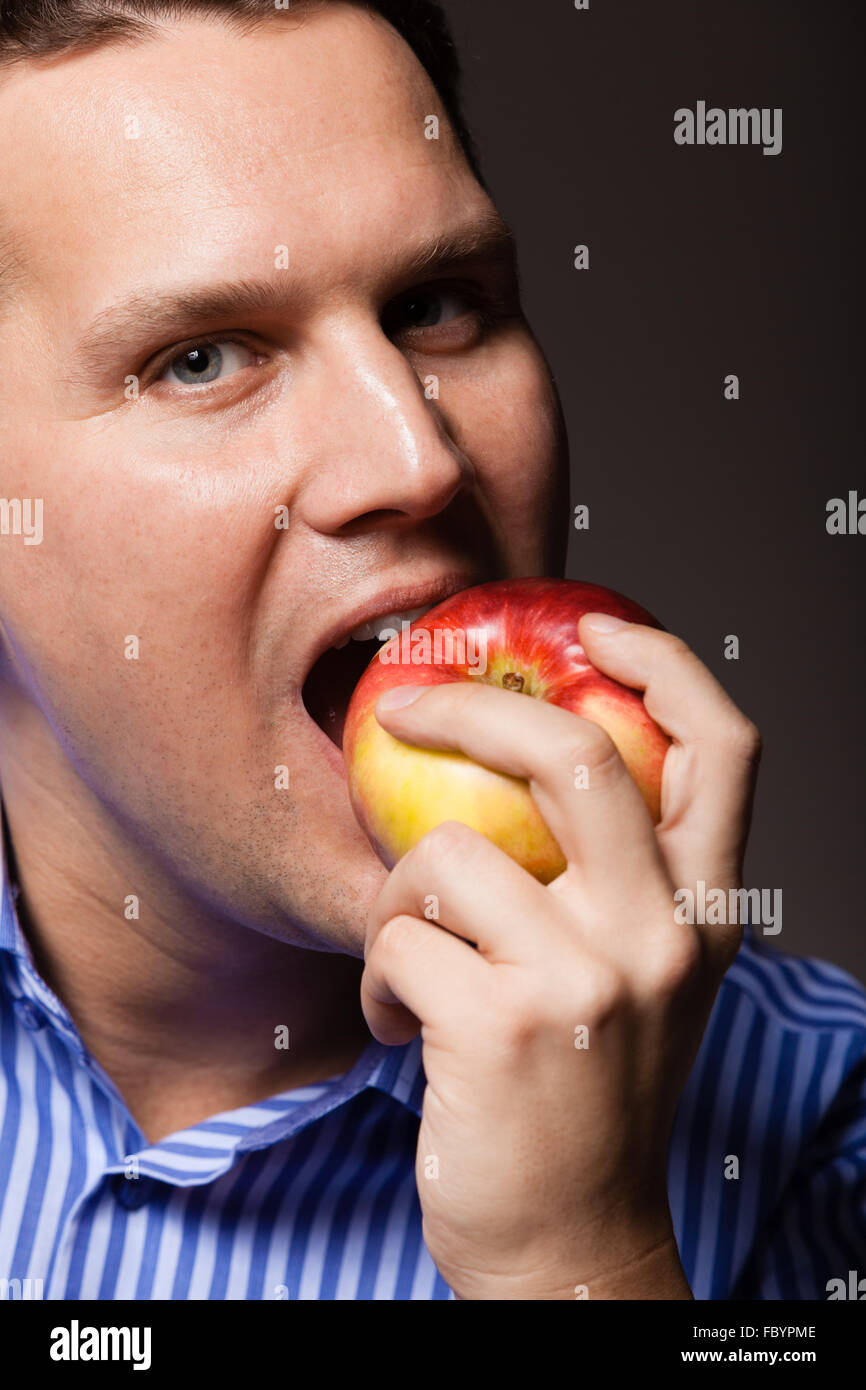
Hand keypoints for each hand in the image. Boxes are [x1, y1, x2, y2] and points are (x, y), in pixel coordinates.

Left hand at [360, 615, 761, 1299]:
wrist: (571, 1242)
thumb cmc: (589, 1095)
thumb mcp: (639, 978)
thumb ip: (614, 881)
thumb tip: (519, 757)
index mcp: (708, 911)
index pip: (724, 745)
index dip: (662, 660)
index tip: (589, 625)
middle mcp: (668, 935)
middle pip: (576, 753)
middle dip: (470, 706)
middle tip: (404, 705)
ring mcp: (593, 980)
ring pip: (446, 851)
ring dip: (397, 900)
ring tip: (411, 964)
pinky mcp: (509, 1026)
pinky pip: (396, 940)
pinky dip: (377, 976)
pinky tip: (402, 1027)